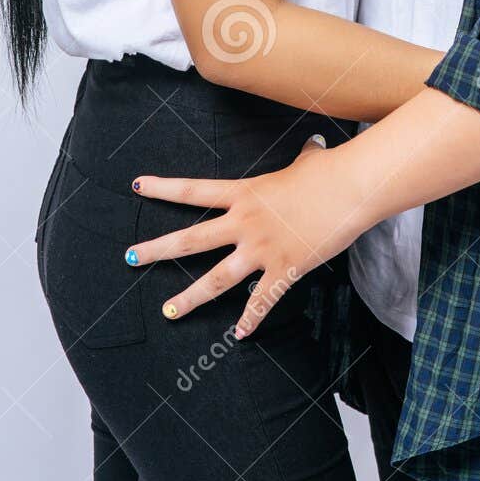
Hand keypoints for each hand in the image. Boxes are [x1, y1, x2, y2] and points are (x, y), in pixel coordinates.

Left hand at [128, 136, 356, 336]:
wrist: (351, 188)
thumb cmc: (330, 171)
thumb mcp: (308, 161)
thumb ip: (304, 157)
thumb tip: (314, 145)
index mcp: (244, 194)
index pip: (194, 190)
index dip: (163, 188)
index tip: (137, 187)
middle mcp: (244, 223)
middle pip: (191, 239)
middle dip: (156, 250)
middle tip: (128, 258)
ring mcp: (262, 249)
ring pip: (216, 279)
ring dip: (190, 298)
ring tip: (168, 311)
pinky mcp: (284, 269)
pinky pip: (263, 301)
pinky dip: (251, 320)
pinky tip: (240, 336)